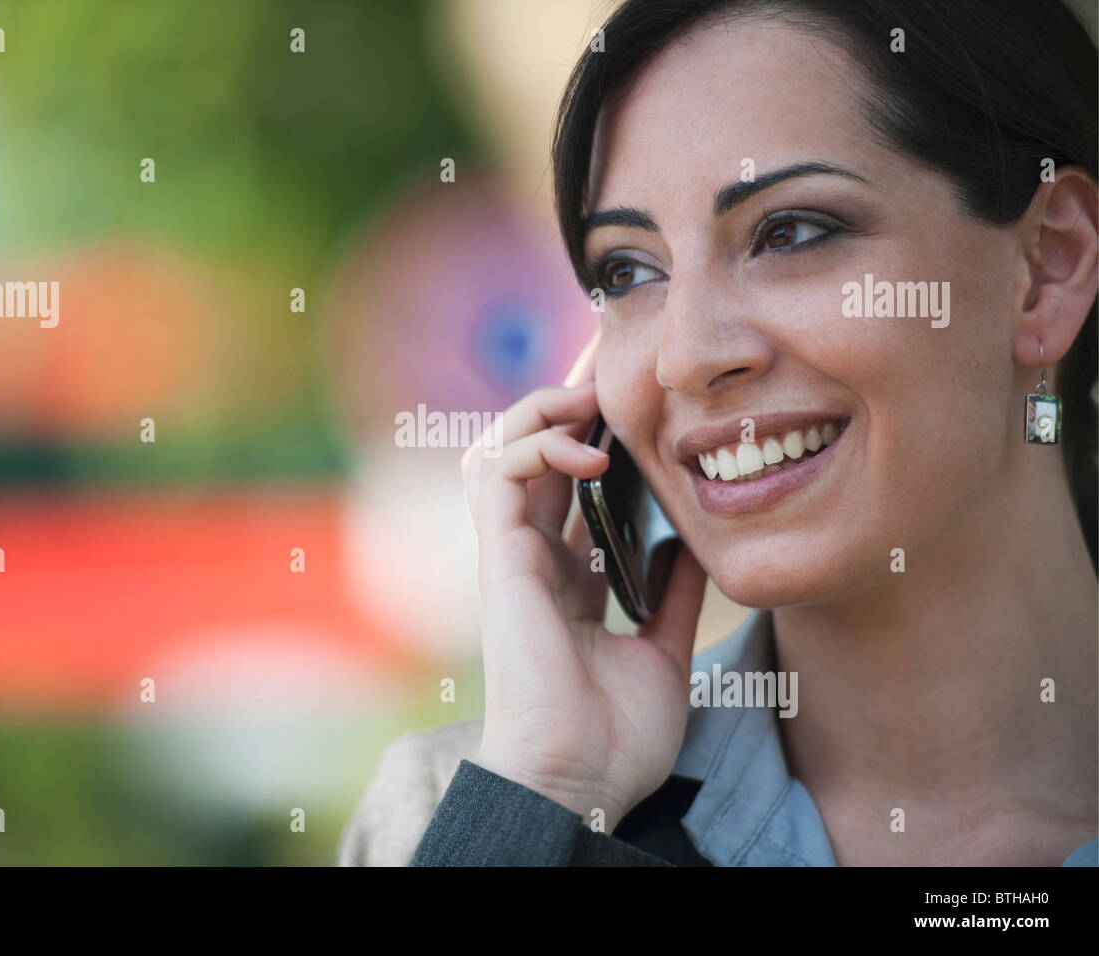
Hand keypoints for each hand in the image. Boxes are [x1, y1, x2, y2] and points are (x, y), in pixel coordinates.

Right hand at [461, 327, 707, 831]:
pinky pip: (499, 473)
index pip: (570, 483)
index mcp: (566, 577)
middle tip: (611, 360)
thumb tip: (695, 547)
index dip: (592, 433)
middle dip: (565, 398)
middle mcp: (535, 557)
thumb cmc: (615, 732)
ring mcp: (512, 554)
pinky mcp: (501, 558)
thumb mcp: (663, 649)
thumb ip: (673, 594)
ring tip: (592, 398)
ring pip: (499, 447)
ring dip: (541, 411)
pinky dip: (538, 447)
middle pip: (533, 451)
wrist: (581, 780)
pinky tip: (589, 452)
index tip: (634, 393)